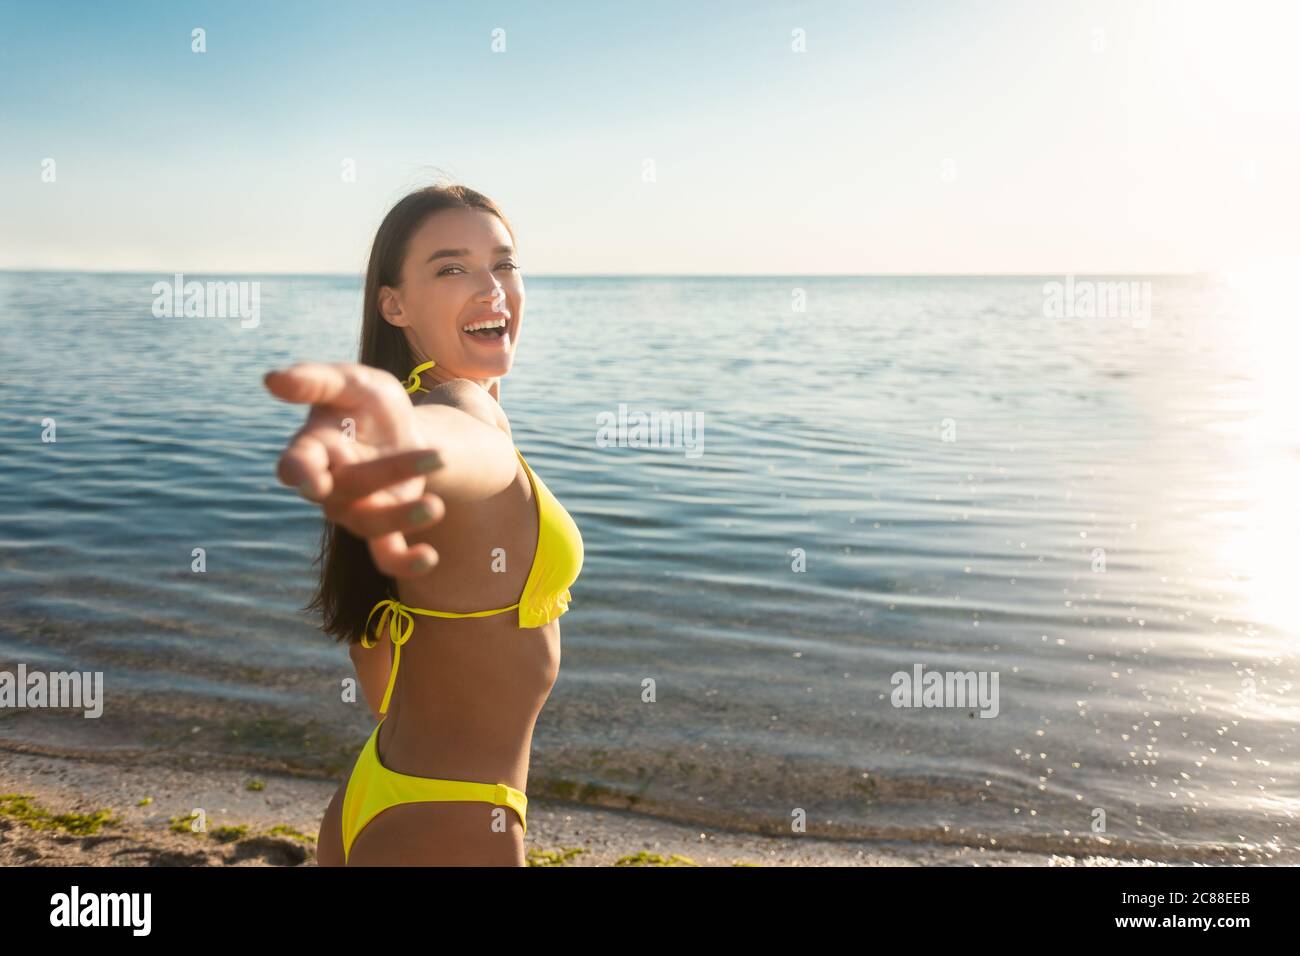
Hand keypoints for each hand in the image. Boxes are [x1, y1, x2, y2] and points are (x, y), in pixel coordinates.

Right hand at [264, 361, 446, 577]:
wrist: (404, 428)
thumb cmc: (368, 402)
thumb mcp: (353, 382)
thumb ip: (317, 380)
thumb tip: (272, 378)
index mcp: (315, 447)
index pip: (297, 464)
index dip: (301, 474)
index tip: (313, 482)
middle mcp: (330, 486)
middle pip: (349, 488)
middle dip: (390, 473)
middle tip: (436, 456)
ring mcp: (355, 510)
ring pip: (370, 524)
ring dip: (403, 516)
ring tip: (436, 506)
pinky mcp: (383, 530)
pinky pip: (387, 555)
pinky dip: (406, 563)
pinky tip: (430, 558)